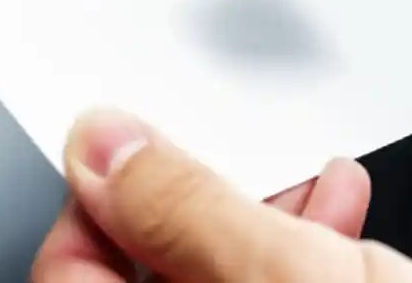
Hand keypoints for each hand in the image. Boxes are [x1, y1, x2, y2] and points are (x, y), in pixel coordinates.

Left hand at [31, 110, 411, 282]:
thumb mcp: (288, 279)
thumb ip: (189, 210)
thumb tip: (108, 146)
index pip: (69, 268)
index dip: (108, 193)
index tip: (153, 143)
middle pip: (152, 271)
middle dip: (210, 204)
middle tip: (252, 166)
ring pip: (220, 279)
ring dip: (269, 220)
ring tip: (322, 188)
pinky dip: (307, 251)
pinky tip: (342, 221)